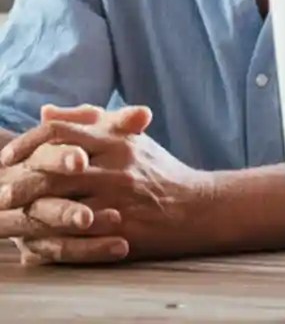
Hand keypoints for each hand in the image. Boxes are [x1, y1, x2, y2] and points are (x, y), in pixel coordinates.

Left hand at [1, 105, 214, 263]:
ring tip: (13, 218)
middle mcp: (117, 167)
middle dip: (21, 183)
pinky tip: (36, 240)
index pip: (59, 132)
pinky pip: (78, 235)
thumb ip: (89, 122)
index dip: (26, 143)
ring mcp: (119, 199)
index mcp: (116, 140)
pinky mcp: (122, 229)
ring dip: (32, 212)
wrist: (198, 207)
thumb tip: (46, 112)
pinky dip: (52, 238)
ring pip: (61, 204)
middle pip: (53, 170)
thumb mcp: (130, 138)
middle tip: (1, 195)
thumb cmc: (158, 171)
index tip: (7, 158)